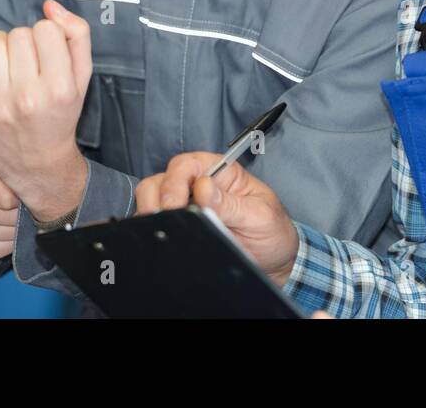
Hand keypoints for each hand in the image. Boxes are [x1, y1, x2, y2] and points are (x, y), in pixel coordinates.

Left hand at [0, 0, 92, 219]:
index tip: (47, 52)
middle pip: (18, 34)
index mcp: (59, 89)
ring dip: (0, 45)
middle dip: (23, 41)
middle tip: (27, 61)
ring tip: (8, 63)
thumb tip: (50, 6)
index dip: (47, 34)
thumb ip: (76, 35)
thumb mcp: (82, 77)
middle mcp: (28, 98)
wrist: (36, 165)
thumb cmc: (59, 116)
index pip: (46, 29)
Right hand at [135, 152, 299, 284]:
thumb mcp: (259, 216)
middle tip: (165, 219)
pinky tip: (161, 236)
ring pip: (152, 196)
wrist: (274, 262)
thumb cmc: (271, 231)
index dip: (176, 181)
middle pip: (163, 178)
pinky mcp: (181, 225)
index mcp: (221, 172)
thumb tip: (203, 188)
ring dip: (151, 210)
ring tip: (161, 228)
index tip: (175, 204)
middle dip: (158, 197)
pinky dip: (151, 226)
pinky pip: (156, 220)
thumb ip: (231, 204)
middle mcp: (199, 184)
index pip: (188, 164)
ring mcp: (187, 204)